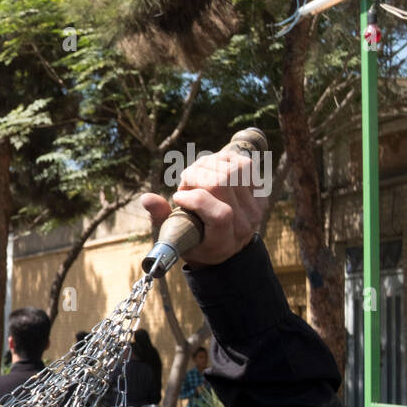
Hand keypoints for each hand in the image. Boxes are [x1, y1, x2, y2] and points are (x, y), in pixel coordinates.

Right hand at [141, 148, 267, 267]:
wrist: (226, 248)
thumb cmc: (193, 241)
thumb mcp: (174, 236)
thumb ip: (161, 217)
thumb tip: (146, 198)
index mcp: (222, 241)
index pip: (220, 214)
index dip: (196, 199)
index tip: (178, 197)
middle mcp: (244, 224)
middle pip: (223, 183)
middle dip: (196, 176)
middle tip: (185, 183)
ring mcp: (256, 206)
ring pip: (235, 169)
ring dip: (209, 165)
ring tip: (196, 174)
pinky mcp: (260, 192)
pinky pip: (245, 164)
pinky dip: (224, 159)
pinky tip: (210, 167)